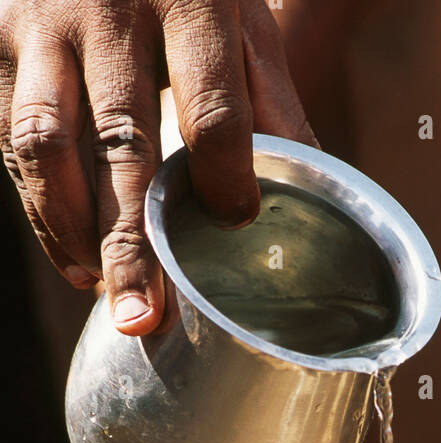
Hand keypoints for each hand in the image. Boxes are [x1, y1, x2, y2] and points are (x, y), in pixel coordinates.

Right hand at [0, 0, 314, 334]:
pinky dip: (43, 213)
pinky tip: (79, 264)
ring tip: (110, 299)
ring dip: (76, 234)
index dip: (224, 178)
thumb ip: (271, 104)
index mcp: (191, 1)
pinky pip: (9, 141)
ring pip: (47, 146)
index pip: (213, 110)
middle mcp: (109, 11)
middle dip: (133, 243)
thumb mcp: (241, 24)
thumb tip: (316, 196)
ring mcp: (43, 26)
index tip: (235, 227)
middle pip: (121, 144)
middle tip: (145, 320)